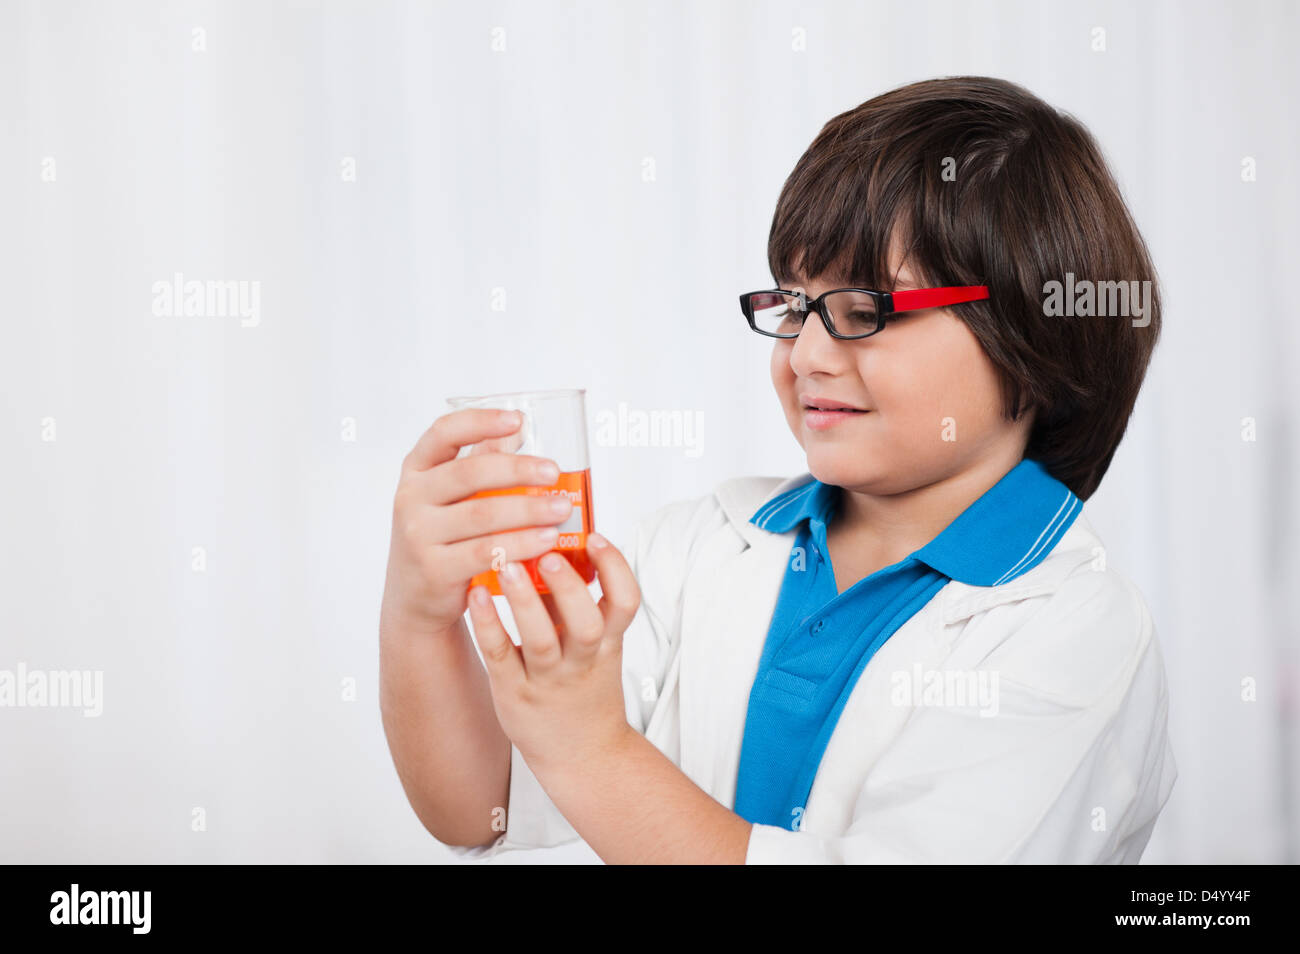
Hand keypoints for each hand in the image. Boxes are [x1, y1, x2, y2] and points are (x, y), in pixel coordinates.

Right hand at [381, 408, 576, 634]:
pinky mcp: (433, 569)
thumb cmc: (442, 538)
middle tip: (554, 472)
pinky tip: (546, 541)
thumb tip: (519, 428)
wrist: (414, 599)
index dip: (480, 422)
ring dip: (527, 510)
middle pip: (469, 473)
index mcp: (417, 470)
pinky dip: (520, 544)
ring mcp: (418, 534)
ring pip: (481, 515)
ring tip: (561, 509)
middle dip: (517, 470)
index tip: (517, 420)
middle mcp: (411, 497)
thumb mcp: (451, 497)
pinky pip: (484, 552)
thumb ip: (480, 463)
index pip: (443, 433)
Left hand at [465, 533, 641, 771]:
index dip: (615, 569)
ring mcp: (548, 680)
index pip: (626, 603)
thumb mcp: (598, 647)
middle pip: (586, 624)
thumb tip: (560, 544)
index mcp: (608, 644)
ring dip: (525, 602)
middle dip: (569, 588)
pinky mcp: (514, 692)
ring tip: (509, 566)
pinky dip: (489, 625)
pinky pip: (501, 657)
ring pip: (541, 641)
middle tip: (549, 553)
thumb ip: (580, 603)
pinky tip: (476, 596)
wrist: (581, 755)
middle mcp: (582, 661)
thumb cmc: (585, 688)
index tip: (595, 536)